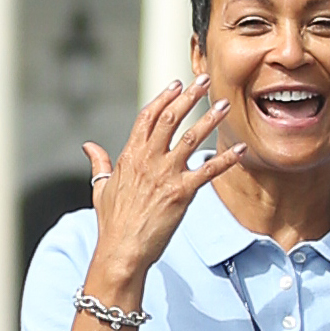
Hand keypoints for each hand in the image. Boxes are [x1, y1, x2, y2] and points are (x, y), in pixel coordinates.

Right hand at [81, 76, 244, 296]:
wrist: (121, 250)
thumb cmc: (111, 223)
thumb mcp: (100, 188)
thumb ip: (99, 163)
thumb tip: (88, 146)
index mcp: (130, 156)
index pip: (148, 117)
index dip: (163, 98)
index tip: (176, 83)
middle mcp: (148, 160)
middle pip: (171, 119)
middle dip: (189, 96)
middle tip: (205, 80)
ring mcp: (165, 175)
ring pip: (191, 138)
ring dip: (210, 119)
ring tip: (224, 104)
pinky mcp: (181, 193)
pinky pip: (208, 171)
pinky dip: (226, 160)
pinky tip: (241, 150)